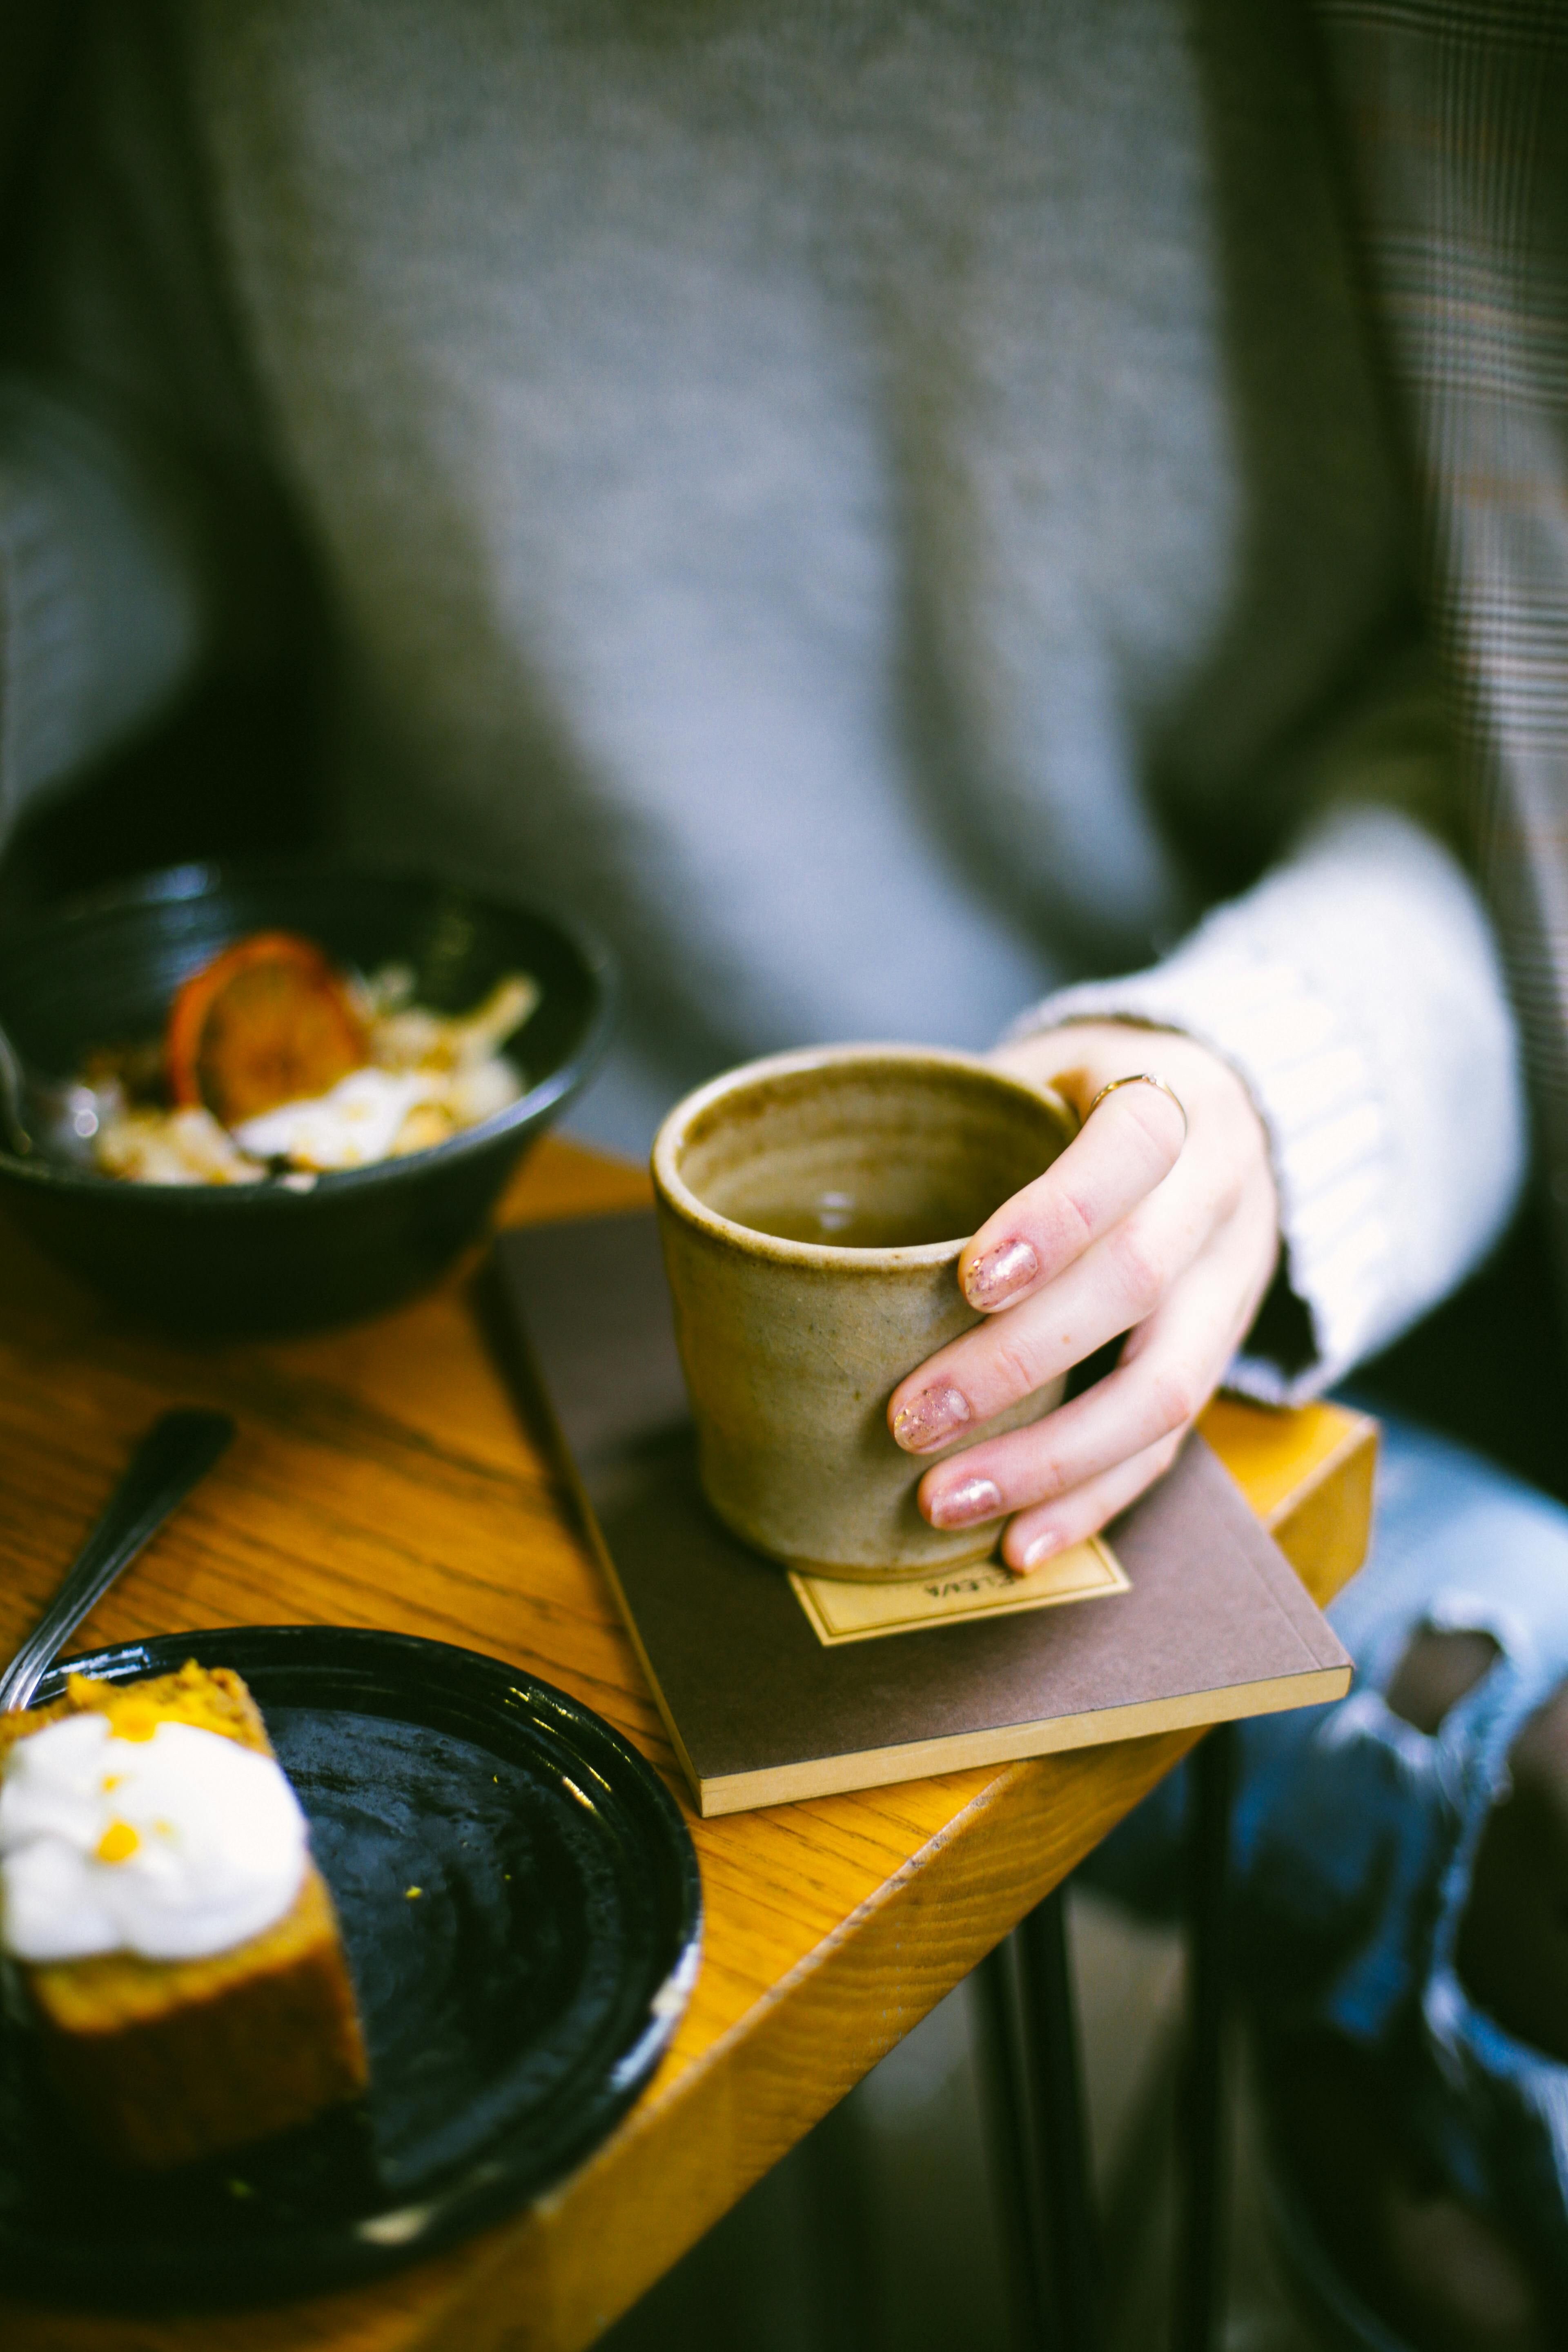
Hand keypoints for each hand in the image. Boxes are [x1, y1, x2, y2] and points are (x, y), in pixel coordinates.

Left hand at [886, 1022, 1280, 1571]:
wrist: (1221, 1118)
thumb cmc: (1081, 1097)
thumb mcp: (1036, 1070)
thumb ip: (959, 1120)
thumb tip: (814, 1212)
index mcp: (1174, 1096)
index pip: (1136, 1146)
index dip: (1059, 1216)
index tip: (970, 1280)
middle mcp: (1219, 1192)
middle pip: (1139, 1281)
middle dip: (1019, 1361)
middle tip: (910, 1420)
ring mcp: (1231, 1284)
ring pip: (1166, 1387)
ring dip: (1051, 1459)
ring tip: (947, 1500)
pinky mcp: (1221, 1357)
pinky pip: (1169, 1446)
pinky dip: (1091, 1500)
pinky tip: (1020, 1543)